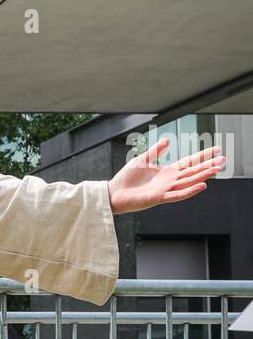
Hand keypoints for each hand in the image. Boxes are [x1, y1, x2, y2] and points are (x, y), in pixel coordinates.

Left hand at [108, 138, 225, 214]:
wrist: (114, 192)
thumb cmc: (127, 177)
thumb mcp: (143, 159)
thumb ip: (156, 150)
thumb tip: (168, 140)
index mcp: (167, 171)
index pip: (189, 162)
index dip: (202, 156)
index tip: (216, 150)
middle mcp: (169, 180)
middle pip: (193, 172)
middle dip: (208, 166)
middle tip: (224, 160)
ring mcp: (166, 189)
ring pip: (188, 182)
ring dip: (203, 176)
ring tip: (217, 170)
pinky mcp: (159, 198)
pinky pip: (178, 194)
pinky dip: (190, 190)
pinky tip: (202, 185)